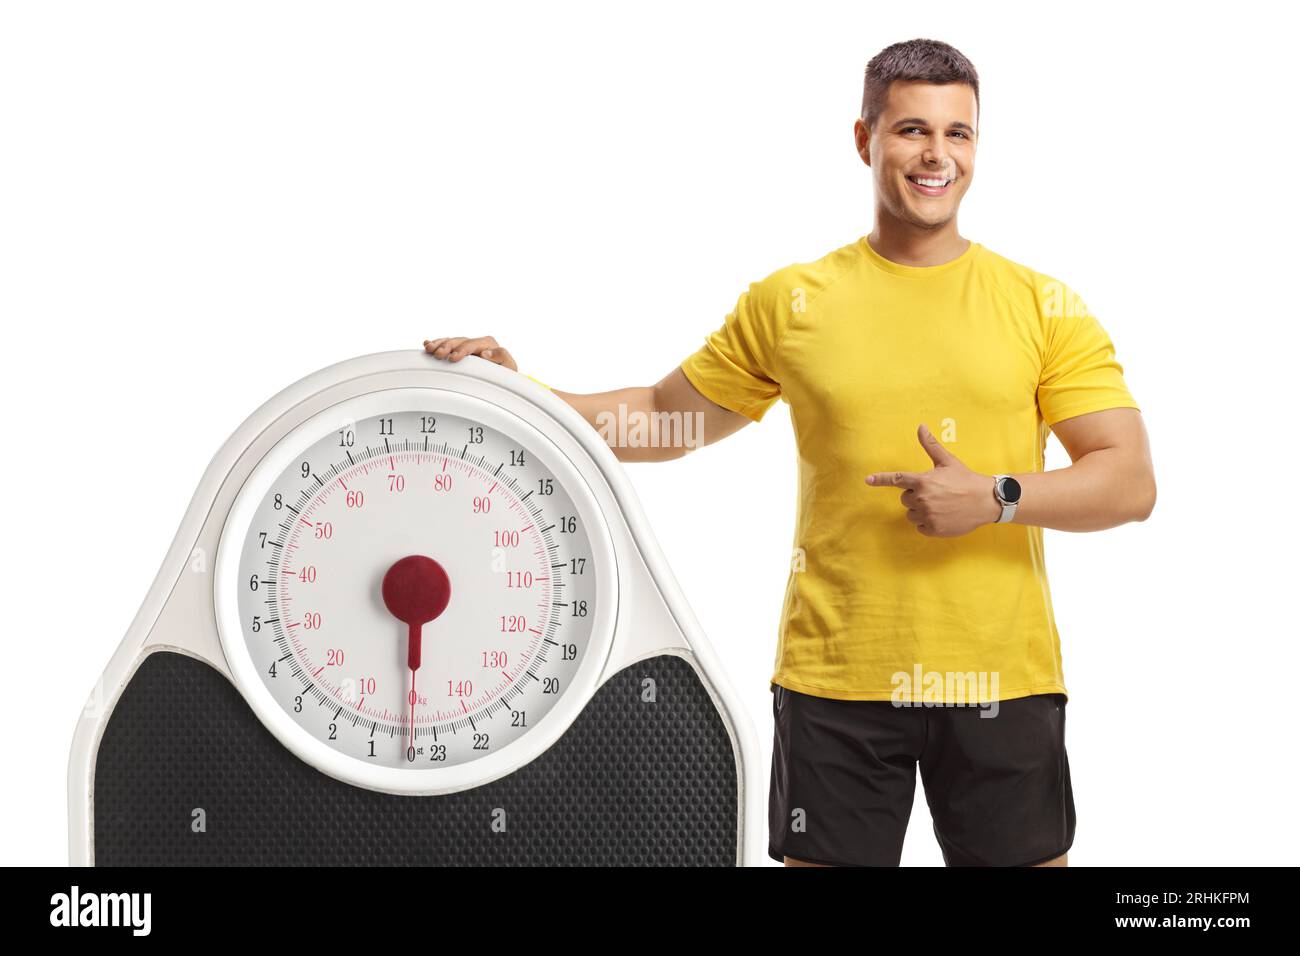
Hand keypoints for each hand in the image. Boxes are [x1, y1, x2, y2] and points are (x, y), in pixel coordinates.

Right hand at [423, 336, 517, 371]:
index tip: (453, 358)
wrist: (502, 379)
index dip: (462, 350)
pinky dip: (436, 344)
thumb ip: (501, 357)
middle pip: (459, 341)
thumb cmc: (506, 374)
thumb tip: (486, 353)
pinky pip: (446, 344)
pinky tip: (428, 344)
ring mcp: (467, 346)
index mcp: (489, 345)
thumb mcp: (509, 367)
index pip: (473, 344)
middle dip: (447, 346)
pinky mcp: (459, 350)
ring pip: (451, 341)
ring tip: (429, 349)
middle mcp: (477, 343)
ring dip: (439, 344)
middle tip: (438, 355)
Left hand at [864, 424, 1000, 535]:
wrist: (987, 501)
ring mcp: (927, 516)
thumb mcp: (947, 461)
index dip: (881, 479)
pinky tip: (942, 516)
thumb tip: (921, 426)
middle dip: (916, 496)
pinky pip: (919, 527)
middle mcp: (922, 499)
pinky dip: (927, 523)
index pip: (897, 479)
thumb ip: (931, 446)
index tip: (868, 480)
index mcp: (923, 481)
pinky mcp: (933, 529)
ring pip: (911, 514)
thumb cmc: (966, 479)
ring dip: (920, 511)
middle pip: (905, 499)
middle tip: (936, 493)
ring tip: (940, 505)